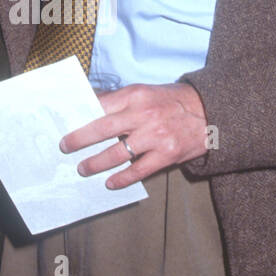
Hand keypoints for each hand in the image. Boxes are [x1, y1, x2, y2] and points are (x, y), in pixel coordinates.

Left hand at [60, 82, 208, 189]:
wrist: (211, 112)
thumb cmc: (172, 101)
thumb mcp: (145, 92)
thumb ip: (119, 99)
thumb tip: (89, 104)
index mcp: (136, 95)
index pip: (100, 105)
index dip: (80, 116)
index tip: (65, 124)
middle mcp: (144, 115)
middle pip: (102, 129)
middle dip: (79, 140)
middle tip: (65, 148)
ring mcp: (155, 136)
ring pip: (117, 154)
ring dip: (96, 163)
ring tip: (83, 169)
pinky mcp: (166, 155)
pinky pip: (138, 170)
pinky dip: (122, 179)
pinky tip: (110, 183)